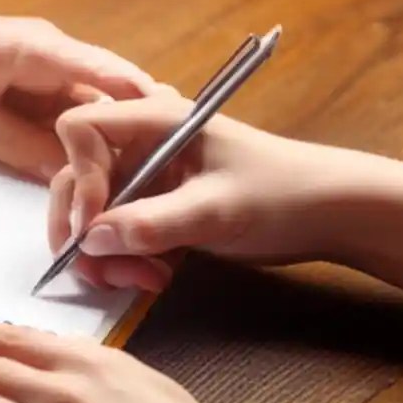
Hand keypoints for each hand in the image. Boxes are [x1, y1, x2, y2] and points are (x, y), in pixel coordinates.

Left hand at [0, 0, 154, 179]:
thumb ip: (18, 146)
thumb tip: (67, 177)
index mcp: (37, 51)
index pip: (107, 74)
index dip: (143, 105)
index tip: (175, 136)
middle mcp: (54, 52)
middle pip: (112, 93)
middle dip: (132, 135)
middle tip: (151, 180)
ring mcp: (49, 65)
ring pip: (98, 106)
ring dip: (111, 143)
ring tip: (131, 185)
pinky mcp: (39, 80)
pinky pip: (74, 110)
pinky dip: (87, 140)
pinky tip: (98, 172)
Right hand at [50, 95, 365, 291]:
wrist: (328, 214)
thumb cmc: (283, 192)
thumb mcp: (218, 208)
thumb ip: (153, 223)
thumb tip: (91, 240)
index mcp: (155, 122)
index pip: (81, 130)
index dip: (78, 177)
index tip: (94, 224)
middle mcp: (140, 146)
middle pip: (75, 181)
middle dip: (86, 231)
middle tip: (107, 272)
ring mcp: (143, 179)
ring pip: (90, 216)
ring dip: (104, 256)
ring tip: (143, 280)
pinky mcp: (150, 209)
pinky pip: (113, 236)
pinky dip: (122, 263)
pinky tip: (154, 276)